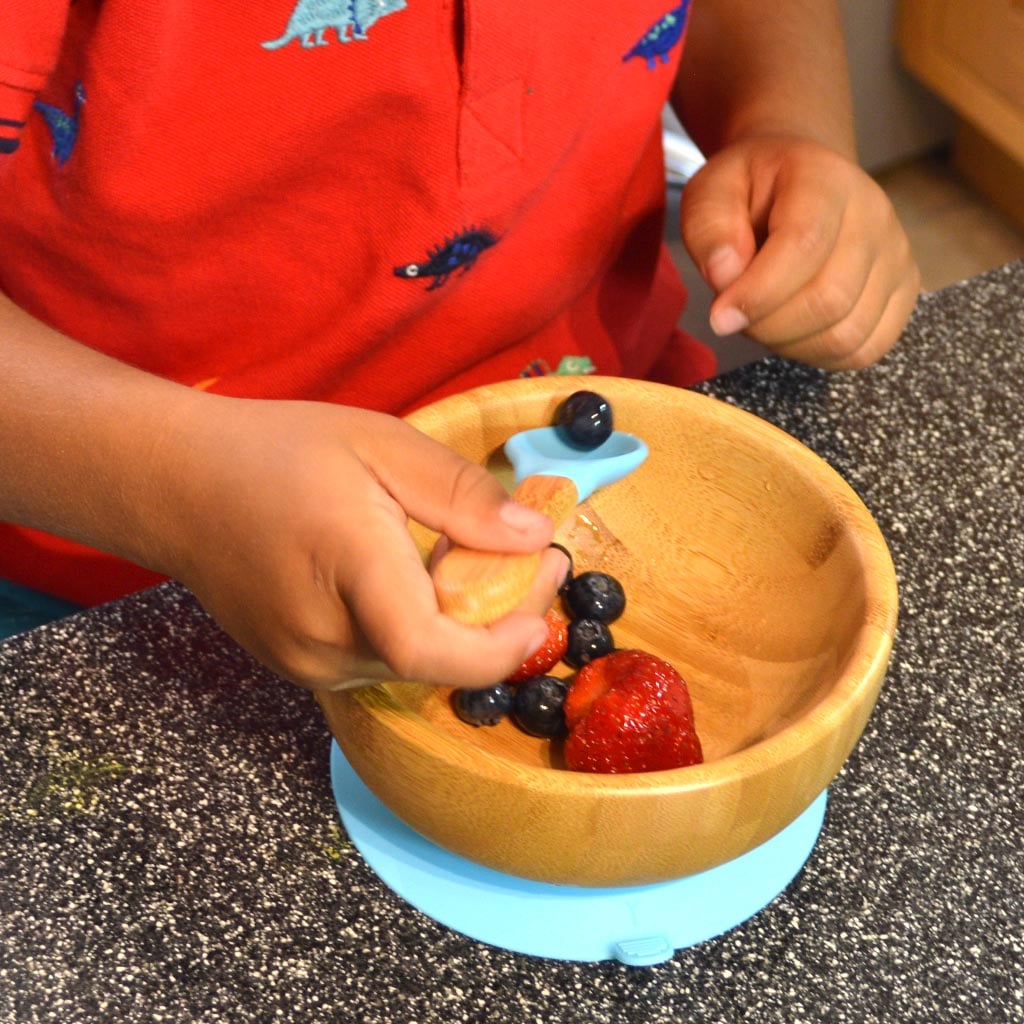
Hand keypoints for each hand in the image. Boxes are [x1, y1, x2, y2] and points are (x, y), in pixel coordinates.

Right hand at [157, 395, 566, 690]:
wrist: (175, 484)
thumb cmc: (276, 452)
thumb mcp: (381, 445)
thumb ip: (461, 495)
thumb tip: (534, 536)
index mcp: (348, 573)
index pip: (434, 650)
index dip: (501, 646)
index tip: (541, 606)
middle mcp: (323, 639)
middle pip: (437, 659)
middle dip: (499, 620)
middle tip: (533, 560)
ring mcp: (304, 662)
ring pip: (411, 662)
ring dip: (458, 624)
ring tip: (478, 562)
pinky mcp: (295, 667)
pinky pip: (379, 659)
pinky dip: (416, 628)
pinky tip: (419, 580)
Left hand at [679, 134, 920, 368]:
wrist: (798, 184)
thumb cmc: (750, 192)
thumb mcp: (710, 191)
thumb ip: (710, 228)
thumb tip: (726, 275)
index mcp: (826, 180)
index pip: (805, 245)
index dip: (759, 293)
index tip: (719, 318)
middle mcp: (875, 215)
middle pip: (829, 299)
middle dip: (768, 325)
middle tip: (735, 317)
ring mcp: (896, 255)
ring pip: (847, 333)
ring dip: (790, 343)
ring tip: (763, 317)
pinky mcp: (904, 291)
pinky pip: (864, 348)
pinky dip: (819, 355)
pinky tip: (793, 332)